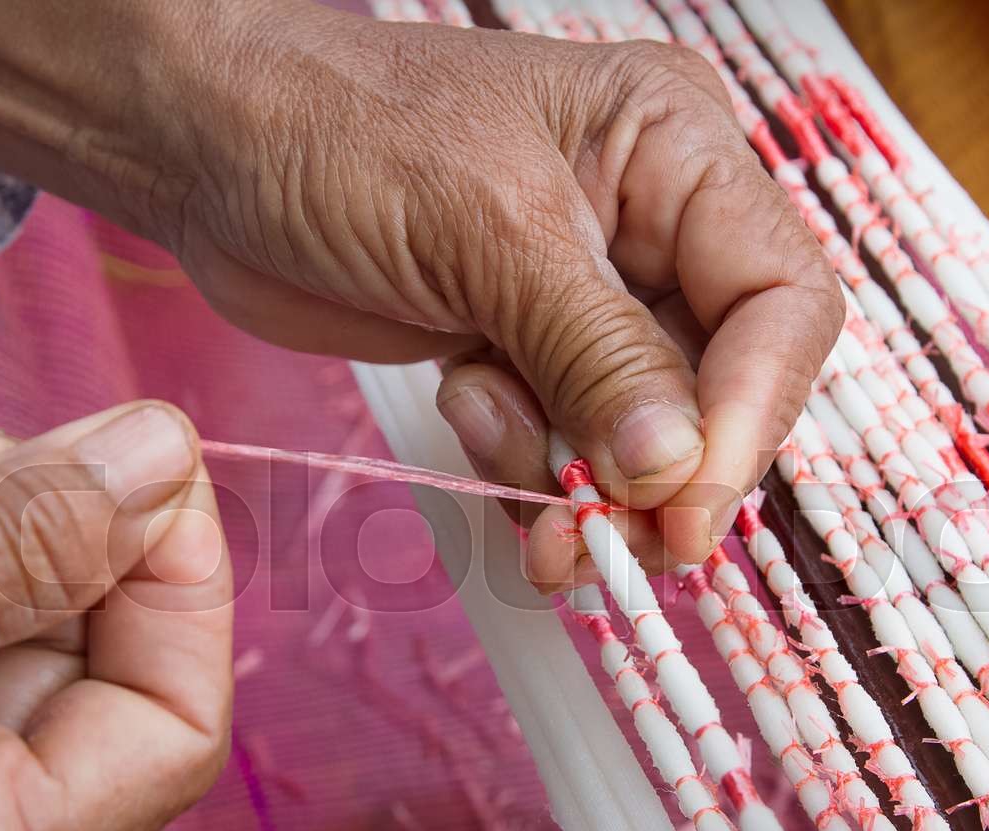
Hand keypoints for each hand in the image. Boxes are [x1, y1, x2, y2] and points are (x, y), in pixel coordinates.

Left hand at [0, 1, 843, 589]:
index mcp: (677, 150)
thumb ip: (595, 353)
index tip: (687, 501)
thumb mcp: (484, 232)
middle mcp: (654, 224)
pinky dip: (529, 468)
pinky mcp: (530, 347)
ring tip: (522, 496)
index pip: (780, 301)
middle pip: (723, 384)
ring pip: (645, 433)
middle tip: (608, 542)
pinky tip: (469, 423)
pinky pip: (569, 443)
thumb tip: (680, 469)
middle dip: (664, 472)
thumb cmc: (338, 130)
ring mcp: (590, 294)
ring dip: (585, 484)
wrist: (208, 148)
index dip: (751, 411)